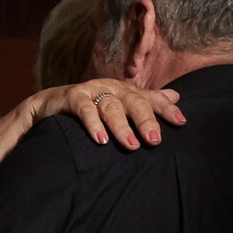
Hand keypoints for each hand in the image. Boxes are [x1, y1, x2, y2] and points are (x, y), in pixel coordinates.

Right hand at [33, 77, 182, 149]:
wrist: (51, 104)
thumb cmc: (91, 106)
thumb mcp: (120, 103)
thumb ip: (147, 101)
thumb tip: (177, 96)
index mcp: (126, 90)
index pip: (150, 98)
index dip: (166, 109)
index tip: (181, 122)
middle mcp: (112, 88)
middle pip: (133, 102)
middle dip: (145, 120)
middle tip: (155, 140)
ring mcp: (91, 91)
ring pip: (110, 107)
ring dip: (121, 126)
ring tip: (131, 145)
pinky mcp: (72, 97)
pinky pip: (84, 110)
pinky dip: (93, 124)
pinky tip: (100, 140)